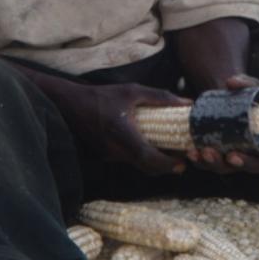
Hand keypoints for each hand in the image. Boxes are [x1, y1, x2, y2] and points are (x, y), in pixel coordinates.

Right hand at [61, 82, 189, 175]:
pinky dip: (143, 158)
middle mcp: (116, 149)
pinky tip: (150, 147)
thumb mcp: (132, 91)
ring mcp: (110, 154)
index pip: (148, 157)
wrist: (71, 104)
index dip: (167, 163)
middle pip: (146, 168)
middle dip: (166, 167)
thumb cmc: (103, 96)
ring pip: (138, 166)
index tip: (183, 161)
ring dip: (155, 163)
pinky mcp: (106, 155)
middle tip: (182, 160)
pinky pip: (129, 160)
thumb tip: (187, 102)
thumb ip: (160, 97)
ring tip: (170, 152)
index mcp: (123, 133)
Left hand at [182, 74, 258, 173]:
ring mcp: (245, 157)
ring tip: (206, 153)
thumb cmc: (247, 95)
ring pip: (236, 169)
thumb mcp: (250, 85)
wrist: (225, 101)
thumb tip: (232, 83)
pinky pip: (215, 166)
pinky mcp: (224, 159)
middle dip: (248, 164)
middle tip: (233, 157)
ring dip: (220, 164)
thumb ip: (245, 82)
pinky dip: (203, 162)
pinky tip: (193, 153)